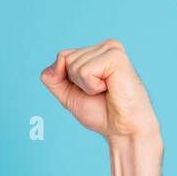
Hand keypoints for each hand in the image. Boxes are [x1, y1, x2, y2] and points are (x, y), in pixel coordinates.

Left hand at [41, 39, 159, 141]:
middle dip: (77, 83)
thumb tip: (56, 61)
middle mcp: (105, 46)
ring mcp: (112, 49)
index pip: (62, 57)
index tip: (90, 91)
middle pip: (66, 59)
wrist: (123, 129)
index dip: (68, 80)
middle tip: (99, 93)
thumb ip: (53, 78)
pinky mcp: (116, 58)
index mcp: (96, 51)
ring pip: (73, 65)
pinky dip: (92, 87)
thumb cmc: (101, 112)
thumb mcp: (67, 94)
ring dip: (86, 86)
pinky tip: (110, 89)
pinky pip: (85, 71)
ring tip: (106, 91)